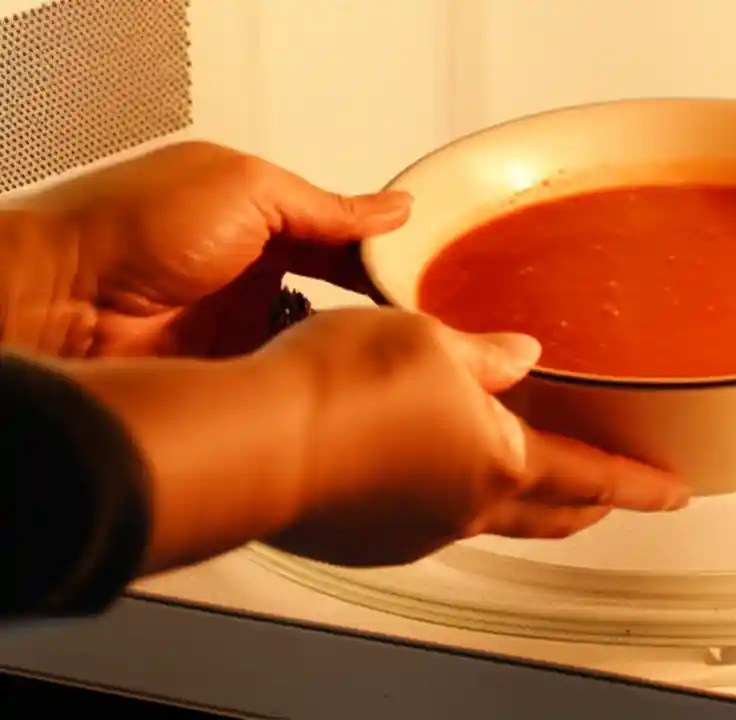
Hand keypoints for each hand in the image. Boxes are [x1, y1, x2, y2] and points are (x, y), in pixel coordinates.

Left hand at [26, 140, 409, 357]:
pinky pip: (286, 374)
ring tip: (388, 352)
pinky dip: (311, 377)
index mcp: (256, 212)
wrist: (60, 298)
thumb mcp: (248, 188)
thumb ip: (326, 206)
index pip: (340, 236)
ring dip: (346, 344)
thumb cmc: (131, 226)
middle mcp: (248, 268)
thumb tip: (391, 209)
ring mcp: (237, 323)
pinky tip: (340, 379)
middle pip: (336, 291)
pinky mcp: (226, 370)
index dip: (381, 254)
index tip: (424, 274)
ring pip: (317, 338)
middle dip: (375, 305)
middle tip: (418, 321)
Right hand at [70, 306, 688, 571]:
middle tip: (609, 494)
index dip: (639, 485)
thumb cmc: (337, 390)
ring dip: (517, 501)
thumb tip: (516, 353)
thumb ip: (482, 352)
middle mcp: (461, 508)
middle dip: (587, 505)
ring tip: (520, 474)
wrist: (248, 443)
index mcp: (497, 463)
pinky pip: (423, 517)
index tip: (672, 492)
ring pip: (486, 519)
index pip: (592, 478)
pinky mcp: (363, 535)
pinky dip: (445, 496)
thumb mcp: (428, 339)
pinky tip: (422, 467)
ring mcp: (411, 530)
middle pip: (549, 515)